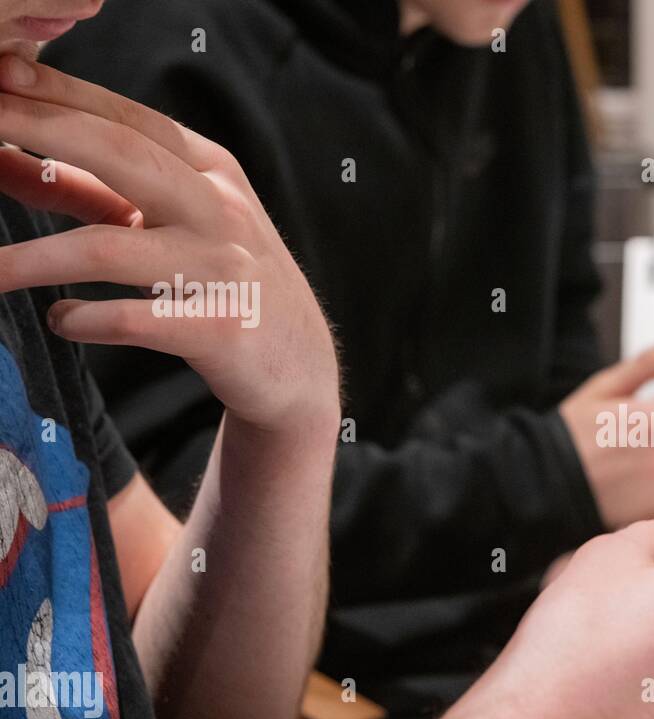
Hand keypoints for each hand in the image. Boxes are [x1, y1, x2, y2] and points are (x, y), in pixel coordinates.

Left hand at [0, 57, 337, 432]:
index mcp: (212, 173)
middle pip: (122, 155)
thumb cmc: (223, 286)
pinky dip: (83, 320)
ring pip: (109, 248)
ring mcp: (223, 270)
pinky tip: (61, 321)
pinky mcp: (219, 330)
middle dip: (43, 131)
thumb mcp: (169, 227)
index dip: (60, 94)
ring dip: (32, 259)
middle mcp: (221, 211)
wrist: (299, 367)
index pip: (127, 120)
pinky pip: (132, 320)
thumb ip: (90, 193)